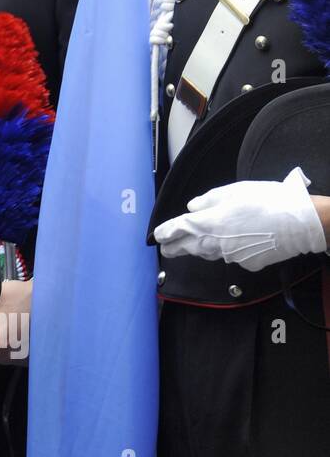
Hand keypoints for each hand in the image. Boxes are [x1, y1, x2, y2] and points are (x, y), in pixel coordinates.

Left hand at [154, 167, 327, 272]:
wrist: (300, 222)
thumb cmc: (267, 202)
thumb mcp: (233, 192)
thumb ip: (207, 201)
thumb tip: (192, 208)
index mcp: (207, 223)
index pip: (177, 229)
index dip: (165, 232)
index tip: (157, 235)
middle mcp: (215, 243)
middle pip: (187, 247)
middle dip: (175, 247)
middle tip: (166, 248)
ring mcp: (230, 256)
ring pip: (207, 253)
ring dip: (199, 249)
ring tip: (191, 245)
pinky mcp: (246, 264)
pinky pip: (230, 257)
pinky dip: (227, 250)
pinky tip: (234, 242)